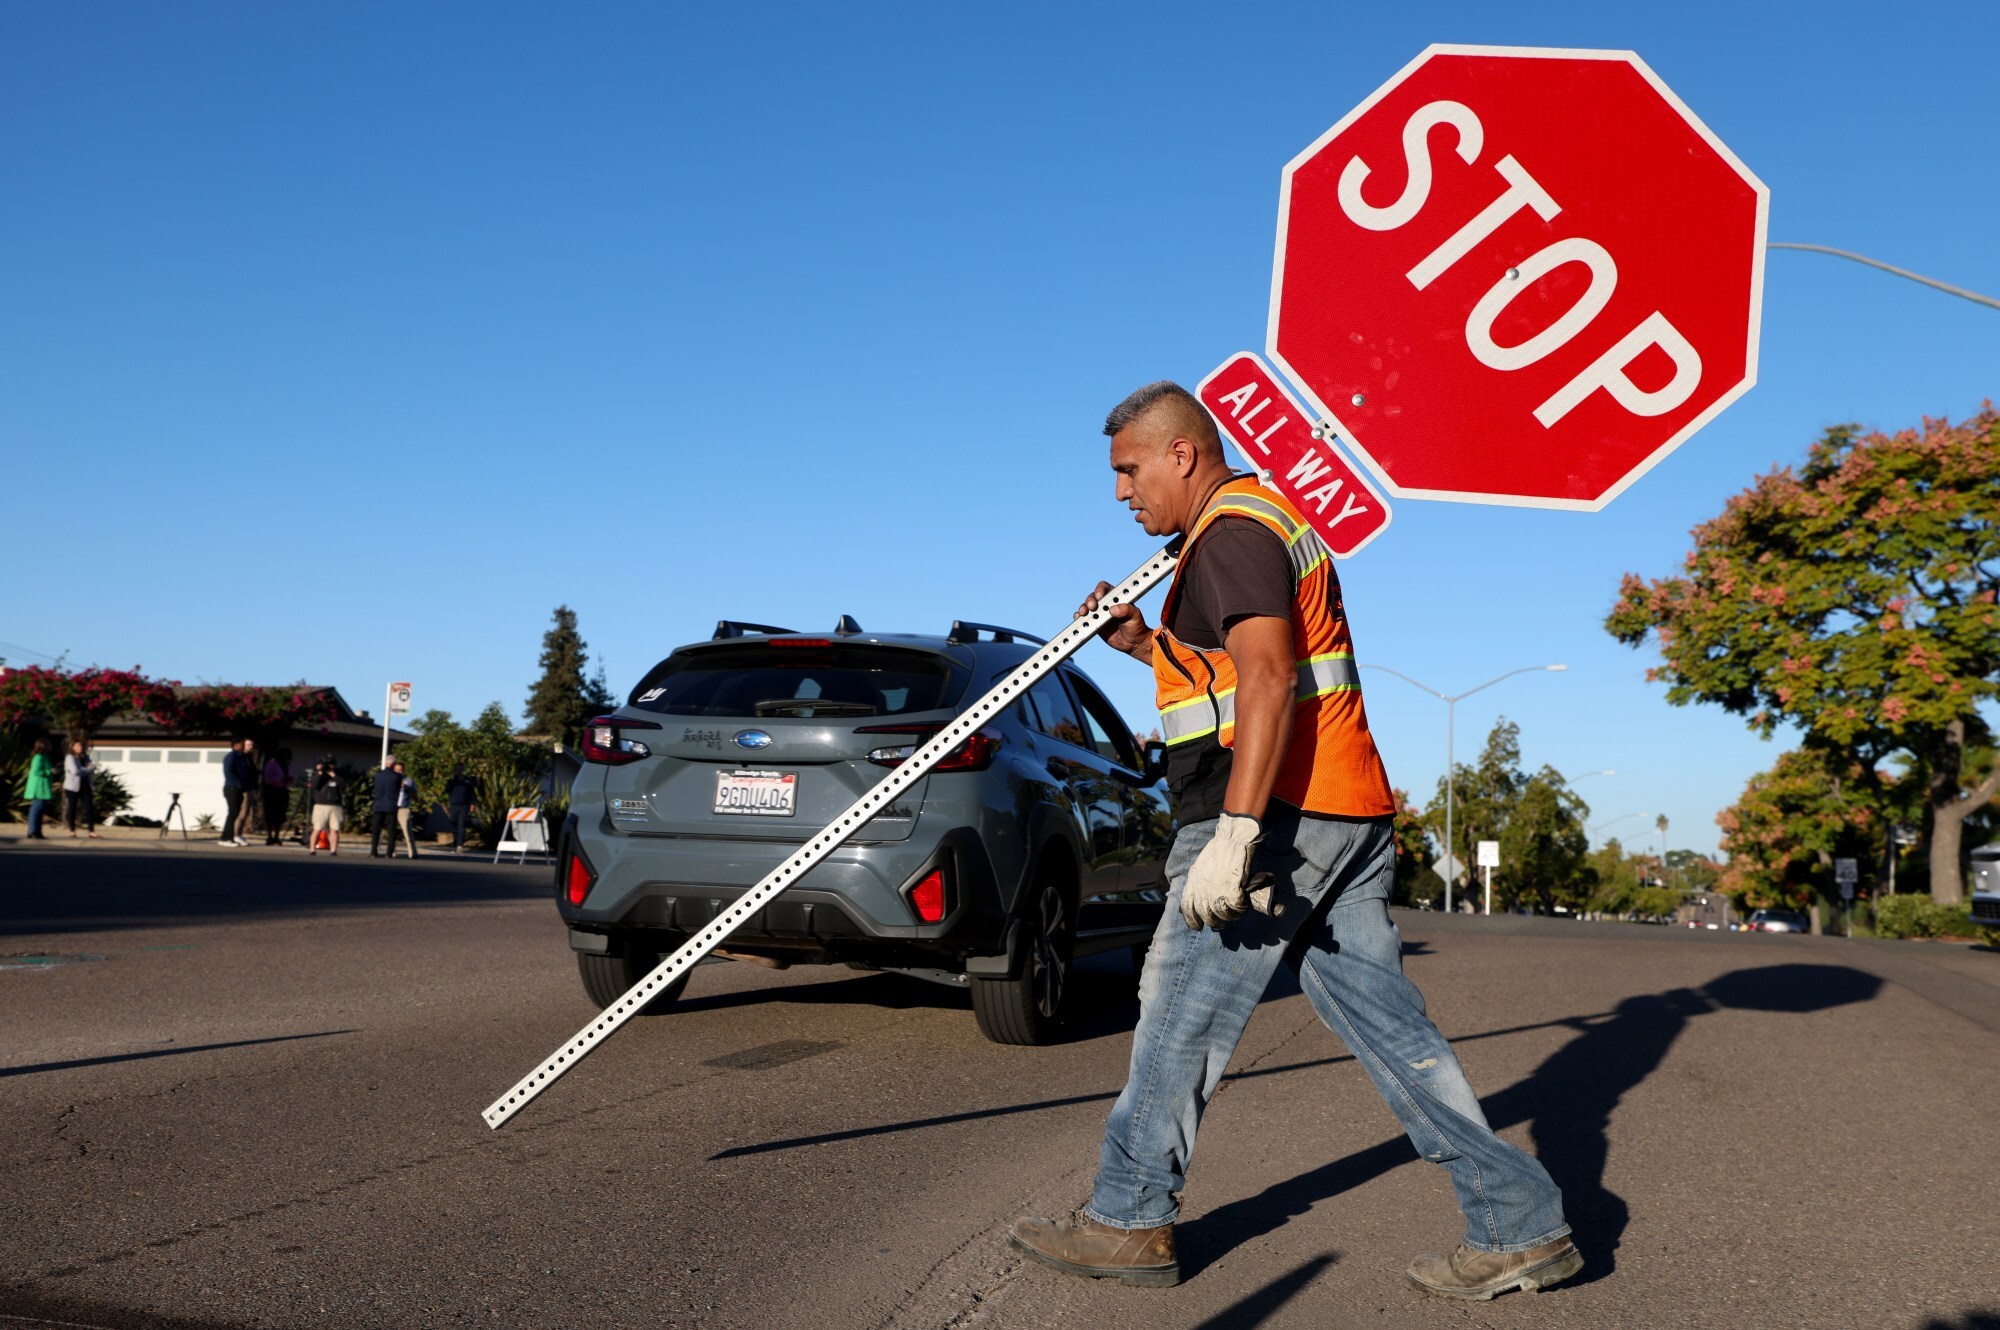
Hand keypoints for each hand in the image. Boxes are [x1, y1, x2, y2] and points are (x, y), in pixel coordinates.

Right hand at [1076, 580, 1151, 656]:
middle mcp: (1106, 604)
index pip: (1105, 588)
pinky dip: (1079, 618)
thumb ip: (1126, 611)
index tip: (1099, 596)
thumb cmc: (1136, 626)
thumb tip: (1113, 610)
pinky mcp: (1094, 624)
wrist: (1133, 643)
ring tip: (1083, 613)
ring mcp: (1099, 613)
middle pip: (1093, 597)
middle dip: (1090, 600)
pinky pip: (1083, 619)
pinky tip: (1078, 619)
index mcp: (1116, 598)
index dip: (1100, 589)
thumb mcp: (1135, 616)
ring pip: (1086, 607)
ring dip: (1083, 608)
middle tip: (1092, 607)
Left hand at [1181, 813, 1265, 929]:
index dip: (1193, 921)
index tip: (1198, 926)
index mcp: (1192, 884)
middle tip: (1223, 922)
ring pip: (1223, 915)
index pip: (1188, 909)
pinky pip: (1236, 908)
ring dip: (1231, 917)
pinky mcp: (1232, 890)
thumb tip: (1196, 897)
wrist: (1231, 839)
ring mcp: (1217, 892)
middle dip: (1216, 922)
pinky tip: (1243, 906)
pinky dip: (1241, 909)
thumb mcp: (1198, 867)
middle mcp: (1202, 891)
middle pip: (1207, 916)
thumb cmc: (1217, 851)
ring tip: (1236, 914)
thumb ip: (1196, 884)